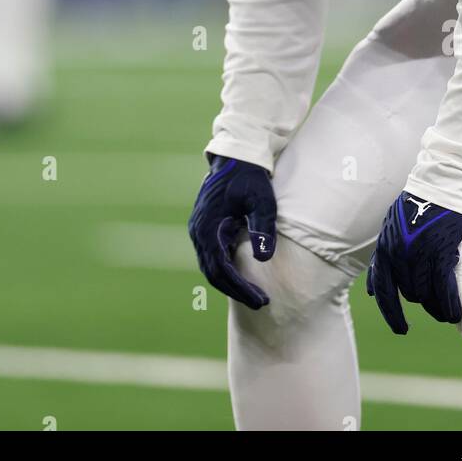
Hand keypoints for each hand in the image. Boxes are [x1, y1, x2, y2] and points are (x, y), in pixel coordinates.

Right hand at [188, 155, 276, 309]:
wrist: (236, 157)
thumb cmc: (250, 179)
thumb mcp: (261, 202)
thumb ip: (262, 229)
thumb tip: (263, 258)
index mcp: (208, 227)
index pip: (221, 269)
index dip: (240, 287)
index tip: (259, 299)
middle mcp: (198, 231)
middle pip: (213, 273)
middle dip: (236, 290)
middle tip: (260, 302)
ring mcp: (198, 230)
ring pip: (210, 266)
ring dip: (229, 283)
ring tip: (253, 294)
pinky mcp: (204, 227)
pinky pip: (211, 257)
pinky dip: (225, 270)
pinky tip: (242, 276)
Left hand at [367, 191, 461, 333]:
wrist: (439, 184)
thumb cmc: (416, 207)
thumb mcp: (391, 230)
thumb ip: (382, 260)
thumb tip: (371, 291)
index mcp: (385, 248)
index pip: (383, 290)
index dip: (391, 314)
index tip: (400, 330)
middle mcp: (399, 253)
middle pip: (408, 294)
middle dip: (421, 303)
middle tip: (434, 308)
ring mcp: (420, 253)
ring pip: (425, 294)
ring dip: (435, 307)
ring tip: (446, 312)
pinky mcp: (442, 251)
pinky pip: (444, 288)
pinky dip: (449, 305)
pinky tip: (454, 314)